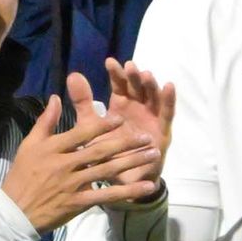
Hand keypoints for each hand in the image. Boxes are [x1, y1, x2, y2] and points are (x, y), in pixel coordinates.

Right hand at [0, 93, 164, 232]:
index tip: (121, 119)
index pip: (81, 133)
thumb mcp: (29, 145)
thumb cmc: (21, 176)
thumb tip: (55, 97)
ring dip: (133, 162)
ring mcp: (73, 184)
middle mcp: (65, 164)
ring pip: (107, 171)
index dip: (102, 126)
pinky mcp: (79, 202)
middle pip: (100, 151)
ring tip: (153, 155)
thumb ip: (45, 121)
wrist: (14, 212)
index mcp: (53, 148)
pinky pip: (108, 195)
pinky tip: (146, 186)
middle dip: (126, 143)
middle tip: (147, 137)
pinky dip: (128, 190)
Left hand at [95, 59, 176, 200]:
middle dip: (134, 77)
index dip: (116, 74)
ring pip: (152, 97)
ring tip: (146, 74)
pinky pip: (167, 113)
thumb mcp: (90, 125)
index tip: (109, 62)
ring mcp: (151, 118)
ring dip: (150, 86)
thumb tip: (72, 75)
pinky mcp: (162, 131)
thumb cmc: (106, 151)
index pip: (119, 86)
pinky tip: (168, 86)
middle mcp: (137, 109)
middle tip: (129, 65)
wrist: (119, 178)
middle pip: (137, 88)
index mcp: (120, 106)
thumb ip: (83, 102)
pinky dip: (168, 99)